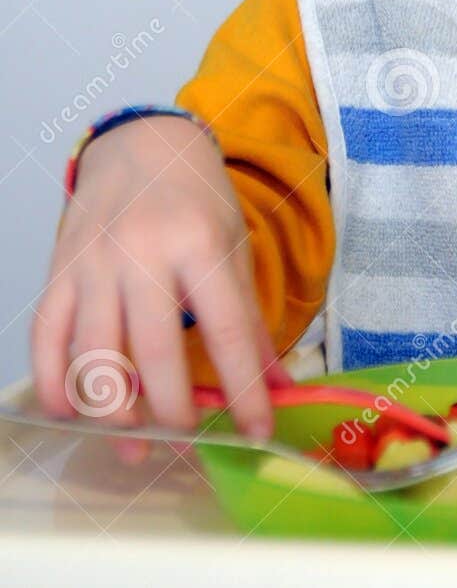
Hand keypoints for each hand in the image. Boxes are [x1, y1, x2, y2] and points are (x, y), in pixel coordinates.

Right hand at [32, 114, 292, 458]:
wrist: (141, 144)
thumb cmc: (196, 200)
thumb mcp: (235, 247)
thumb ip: (249, 322)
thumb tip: (279, 389)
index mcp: (201, 244)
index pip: (227, 330)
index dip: (244, 388)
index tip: (256, 431)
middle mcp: (144, 253)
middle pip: (154, 349)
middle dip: (172, 409)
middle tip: (186, 442)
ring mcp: (94, 261)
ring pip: (95, 350)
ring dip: (113, 409)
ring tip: (135, 443)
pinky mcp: (59, 269)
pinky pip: (47, 334)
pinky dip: (54, 381)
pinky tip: (71, 414)